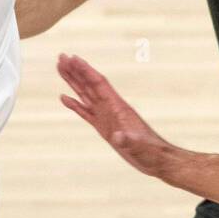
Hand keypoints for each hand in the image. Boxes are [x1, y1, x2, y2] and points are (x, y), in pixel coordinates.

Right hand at [58, 53, 174, 178]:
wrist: (158, 160)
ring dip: (73, 81)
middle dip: (75, 70)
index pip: (99, 83)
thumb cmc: (152, 152)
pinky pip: (85, 112)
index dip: (86, 70)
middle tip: (61, 56)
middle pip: (89, 84)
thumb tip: (118, 137)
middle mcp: (110, 107)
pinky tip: (64, 97)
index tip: (73, 58)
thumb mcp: (141, 147)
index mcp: (118, 107)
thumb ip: (129, 140)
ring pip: (85, 94)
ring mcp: (106, 116)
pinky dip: (74, 104)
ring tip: (60, 68)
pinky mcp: (103, 127)